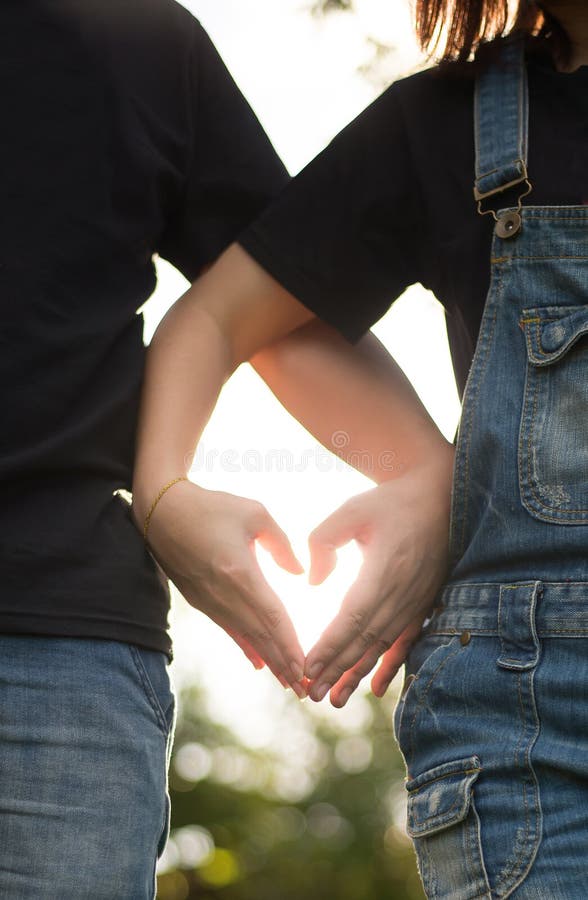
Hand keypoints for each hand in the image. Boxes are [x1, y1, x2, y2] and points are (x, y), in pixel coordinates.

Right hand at [132, 479, 306, 696]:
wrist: (162, 511)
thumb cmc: (212, 506)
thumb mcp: (254, 512)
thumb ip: (280, 543)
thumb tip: (297, 573)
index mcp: (239, 571)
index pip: (271, 616)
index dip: (289, 644)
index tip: (306, 666)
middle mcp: (223, 594)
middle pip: (260, 635)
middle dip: (283, 663)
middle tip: (305, 689)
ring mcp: (209, 601)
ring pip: (245, 637)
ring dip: (268, 660)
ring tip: (288, 682)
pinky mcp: (200, 601)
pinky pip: (228, 629)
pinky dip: (246, 646)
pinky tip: (259, 663)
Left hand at [304, 447, 453, 705]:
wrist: (439, 497)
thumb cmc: (390, 502)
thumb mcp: (351, 509)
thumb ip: (324, 540)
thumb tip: (314, 581)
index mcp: (385, 569)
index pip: (354, 617)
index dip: (332, 645)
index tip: (309, 666)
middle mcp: (404, 592)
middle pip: (366, 640)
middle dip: (337, 669)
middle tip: (311, 694)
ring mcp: (416, 602)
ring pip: (383, 647)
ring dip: (358, 674)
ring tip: (334, 699)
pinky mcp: (423, 605)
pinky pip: (405, 642)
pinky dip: (390, 667)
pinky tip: (376, 690)